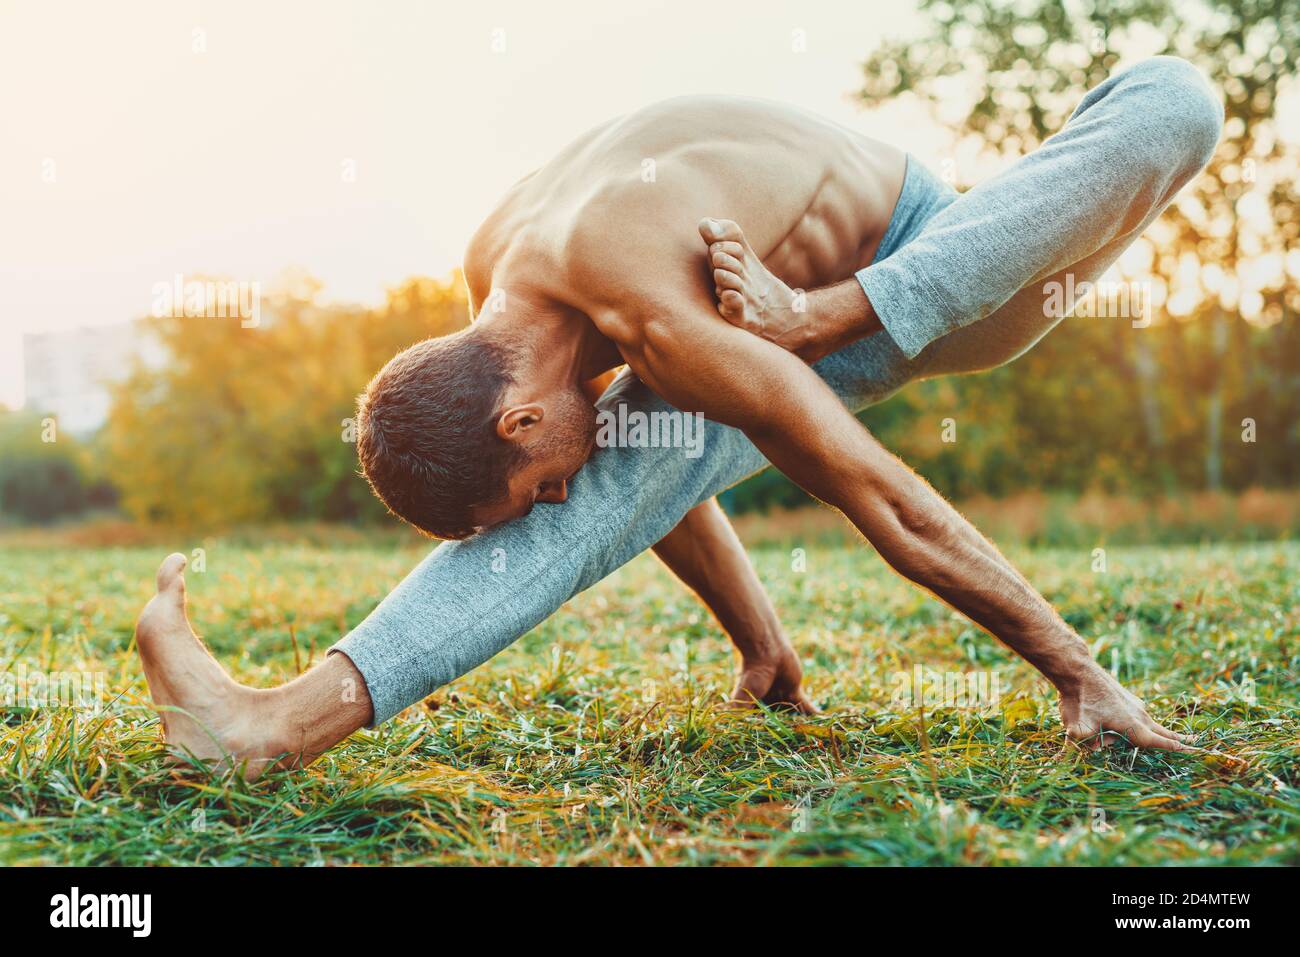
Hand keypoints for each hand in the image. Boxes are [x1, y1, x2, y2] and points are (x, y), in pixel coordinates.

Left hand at [1058, 666, 1195, 751]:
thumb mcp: (1077, 728)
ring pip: (1146, 725)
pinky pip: (1136, 715)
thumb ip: (1081, 747)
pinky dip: (1134, 723)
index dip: (1178, 749)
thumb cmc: (1079, 700)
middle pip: (1163, 732)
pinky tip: (1111, 721)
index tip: (1197, 751)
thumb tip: (1075, 756)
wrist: (1077, 670)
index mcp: (1133, 726)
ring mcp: (1135, 705)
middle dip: (1177, 739)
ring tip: (1137, 735)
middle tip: (1195, 742)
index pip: (1160, 742)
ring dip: (1147, 734)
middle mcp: (1139, 715)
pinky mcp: (1127, 698)